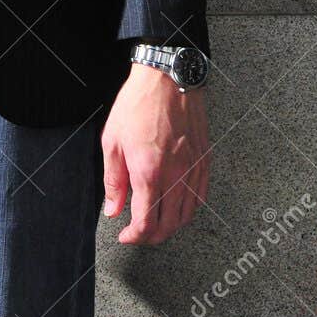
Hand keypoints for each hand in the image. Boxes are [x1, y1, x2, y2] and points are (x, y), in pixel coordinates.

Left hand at [101, 62, 210, 244]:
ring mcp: (194, 170)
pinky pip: (200, 197)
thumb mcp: (113, 142)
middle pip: (169, 225)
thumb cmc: (139, 105)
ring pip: (187, 215)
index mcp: (149, 173)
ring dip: (170, 226)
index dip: (135, 237)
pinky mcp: (204, 161)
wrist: (168, 79)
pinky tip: (176, 207)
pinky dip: (188, 210)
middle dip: (151, 237)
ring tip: (155, 223)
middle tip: (138, 234)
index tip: (126, 236)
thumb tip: (114, 209)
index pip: (146, 223)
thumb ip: (113, 181)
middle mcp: (176, 176)